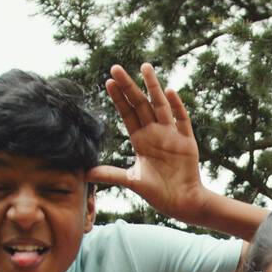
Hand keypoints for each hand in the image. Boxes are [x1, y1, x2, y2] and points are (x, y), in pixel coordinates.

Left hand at [88, 63, 210, 222]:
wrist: (182, 203)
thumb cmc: (158, 193)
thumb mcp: (132, 181)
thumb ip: (110, 174)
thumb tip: (84, 174)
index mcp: (141, 140)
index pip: (127, 114)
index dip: (118, 98)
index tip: (108, 82)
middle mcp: (155, 133)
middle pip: (140, 104)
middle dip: (129, 86)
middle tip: (116, 68)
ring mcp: (171, 135)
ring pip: (161, 105)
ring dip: (153, 87)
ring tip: (145, 67)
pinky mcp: (187, 141)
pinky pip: (182, 120)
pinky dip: (177, 106)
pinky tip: (170, 91)